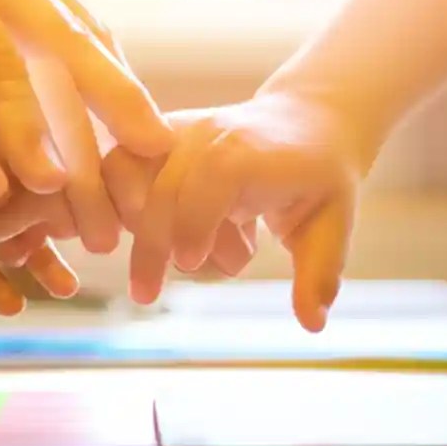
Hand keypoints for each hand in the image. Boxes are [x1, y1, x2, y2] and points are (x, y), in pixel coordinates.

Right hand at [123, 93, 364, 330]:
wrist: (306, 121)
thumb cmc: (320, 177)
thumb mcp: (331, 225)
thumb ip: (317, 274)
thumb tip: (312, 325)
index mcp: (251, 151)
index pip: (215, 177)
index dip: (195, 219)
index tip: (189, 263)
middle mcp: (209, 133)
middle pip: (163, 185)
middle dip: (151, 244)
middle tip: (146, 294)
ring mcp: (178, 129)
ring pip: (126, 169)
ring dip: (128, 223)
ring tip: (148, 268)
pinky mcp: (157, 135)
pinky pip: (118, 164)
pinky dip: (115, 203)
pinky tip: (132, 239)